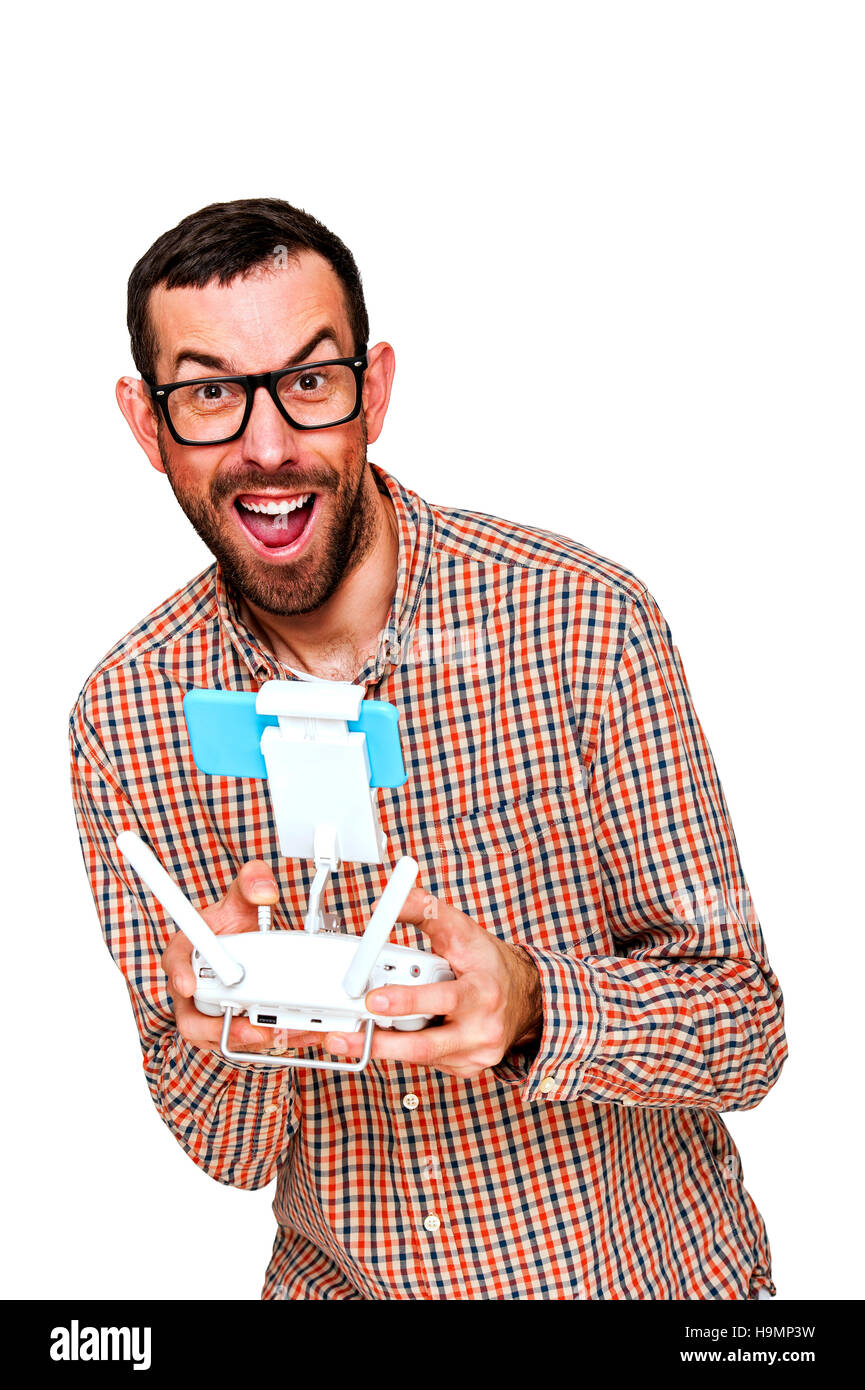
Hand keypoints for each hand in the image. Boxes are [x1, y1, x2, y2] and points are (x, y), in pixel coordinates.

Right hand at [161, 861, 322, 1057]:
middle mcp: (191, 990)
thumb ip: (251, 884)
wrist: (245, 946)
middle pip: (191, 1018)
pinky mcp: (230, 1028)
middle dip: (216, 1028)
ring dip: (247, 1041)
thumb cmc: (233, 926)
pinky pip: (245, 1043)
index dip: (180, 974)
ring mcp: (208, 1013)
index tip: (189, 984)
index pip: (176, 964)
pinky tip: (298, 1035)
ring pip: (217, 1038)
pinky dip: (272, 1042)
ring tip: (278, 1036)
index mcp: (187, 954)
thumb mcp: (241, 899)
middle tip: (248, 1026)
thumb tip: (265, 889)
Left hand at [324, 886, 542, 1078]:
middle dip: (380, 1042)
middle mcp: (481, 1030)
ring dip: (379, 1049)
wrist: (524, 999)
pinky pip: (424, 1061)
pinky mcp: (464, 1068)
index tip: (375, 1000)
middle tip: (342, 1036)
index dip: (407, 1002)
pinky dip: (400, 1050)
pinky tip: (382, 1039)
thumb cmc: (488, 964)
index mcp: (483, 993)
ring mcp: (473, 1055)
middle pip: (425, 1045)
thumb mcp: (462, 930)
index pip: (442, 1000)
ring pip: (419, 1057)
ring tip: (344, 1041)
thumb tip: (383, 906)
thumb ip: (424, 912)